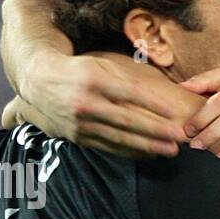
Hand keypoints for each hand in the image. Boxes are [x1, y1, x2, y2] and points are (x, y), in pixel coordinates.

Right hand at [20, 49, 187, 157]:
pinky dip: (129, 151)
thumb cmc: (77, 70)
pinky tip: (147, 153)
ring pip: (119, 137)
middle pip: (128, 120)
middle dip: (157, 131)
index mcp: (94, 79)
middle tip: (180, 138)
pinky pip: (108, 146)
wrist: (39, 82)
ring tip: (170, 150)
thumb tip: (157, 95)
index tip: (176, 114)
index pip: (131, 93)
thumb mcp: (100, 66)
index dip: (156, 105)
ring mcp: (81, 123)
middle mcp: (86, 103)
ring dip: (147, 145)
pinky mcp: (77, 137)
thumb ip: (125, 80)